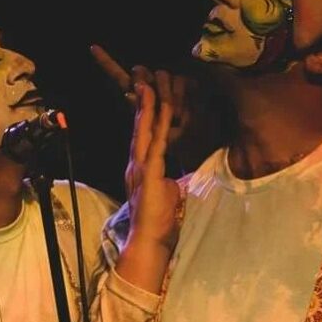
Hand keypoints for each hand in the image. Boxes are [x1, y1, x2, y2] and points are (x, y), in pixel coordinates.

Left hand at [90, 44, 191, 150]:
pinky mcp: (186, 82)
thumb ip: (139, 110)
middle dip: (146, 85)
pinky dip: (183, 98)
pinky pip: (181, 80)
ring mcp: (168, 82)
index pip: (118, 76)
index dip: (105, 62)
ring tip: (174, 118)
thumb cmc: (170, 140)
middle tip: (157, 106)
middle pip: (140, 70)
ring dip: (168, 97)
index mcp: (136, 96)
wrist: (194, 141)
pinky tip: (185, 113)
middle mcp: (150, 85)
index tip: (92, 48)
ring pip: (161, 74)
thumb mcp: (152, 131)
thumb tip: (129, 93)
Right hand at [116, 77, 181, 292]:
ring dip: (148, 107)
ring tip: (149, 85)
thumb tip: (185, 175)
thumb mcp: (169, 195)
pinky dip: (160, 125)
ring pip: (145, 131)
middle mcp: (136, 164)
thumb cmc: (159, 222)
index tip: (147, 95)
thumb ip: (172, 181)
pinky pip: (157, 144)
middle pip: (139, 127)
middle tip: (143, 79)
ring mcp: (141, 169)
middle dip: (141, 103)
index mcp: (141, 169)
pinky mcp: (149, 175)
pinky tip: (164, 109)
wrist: (148, 242)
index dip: (144, 115)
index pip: (143, 136)